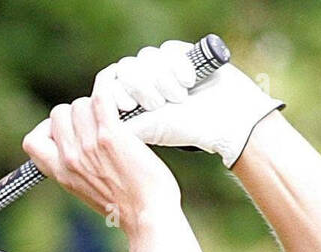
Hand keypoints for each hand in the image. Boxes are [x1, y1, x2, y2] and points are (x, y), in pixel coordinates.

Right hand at [22, 83, 180, 234]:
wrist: (146, 215)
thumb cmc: (124, 205)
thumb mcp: (85, 190)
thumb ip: (73, 169)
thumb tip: (73, 148)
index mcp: (60, 173)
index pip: (32, 142)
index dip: (48, 130)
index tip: (67, 134)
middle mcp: (69, 159)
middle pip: (58, 114)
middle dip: (76, 113)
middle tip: (97, 124)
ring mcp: (88, 146)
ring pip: (80, 104)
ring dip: (96, 106)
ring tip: (114, 119)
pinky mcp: (111, 136)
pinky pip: (100, 99)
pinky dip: (110, 96)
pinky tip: (124, 108)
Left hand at [94, 40, 285, 168]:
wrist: (225, 118)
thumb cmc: (186, 130)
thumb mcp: (148, 130)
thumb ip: (120, 122)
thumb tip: (95, 121)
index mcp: (130, 101)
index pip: (107, 86)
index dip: (114, 92)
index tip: (127, 107)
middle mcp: (143, 82)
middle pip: (125, 68)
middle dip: (141, 86)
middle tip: (157, 105)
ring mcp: (161, 68)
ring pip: (145, 58)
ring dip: (162, 79)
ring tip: (178, 98)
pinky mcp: (179, 55)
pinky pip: (166, 50)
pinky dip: (177, 66)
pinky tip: (189, 82)